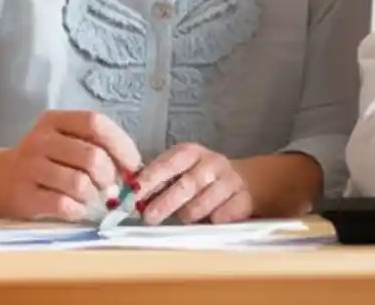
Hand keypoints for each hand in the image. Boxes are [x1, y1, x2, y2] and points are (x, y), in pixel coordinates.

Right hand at [0, 111, 141, 221]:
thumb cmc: (42, 160)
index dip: (121, 145)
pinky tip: (76, 209)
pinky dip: (78, 210)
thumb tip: (132, 171)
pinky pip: (63, 205)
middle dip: (109, 177)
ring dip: (93, 196)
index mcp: (55, 120)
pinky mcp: (24, 195)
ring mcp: (30, 167)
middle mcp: (41, 139)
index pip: (96, 123)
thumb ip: (94, 146)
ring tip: (89, 197)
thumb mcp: (63, 141)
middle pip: (92, 157)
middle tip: (109, 187)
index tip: (133, 165)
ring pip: (79, 184)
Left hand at [133, 143, 252, 224]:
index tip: (134, 194)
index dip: (151, 178)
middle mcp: (213, 163)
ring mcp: (231, 180)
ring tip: (182, 219)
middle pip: (188, 183)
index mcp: (191, 153)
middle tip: (149, 218)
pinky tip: (209, 222)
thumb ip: (156, 183)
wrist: (239, 182)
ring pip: (205, 202)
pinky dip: (213, 221)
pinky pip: (225, 215)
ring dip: (189, 215)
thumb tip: (130, 197)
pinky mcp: (244, 199)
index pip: (169, 163)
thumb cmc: (198, 179)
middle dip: (166, 202)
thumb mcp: (178, 173)